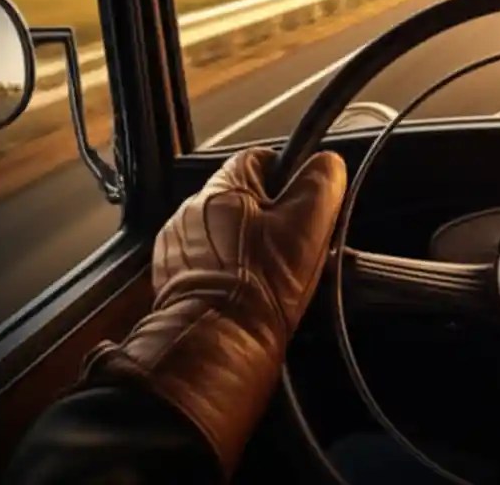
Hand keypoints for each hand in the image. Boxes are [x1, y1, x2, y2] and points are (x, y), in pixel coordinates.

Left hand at [82, 147, 346, 475]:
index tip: (303, 204)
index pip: (262, 158)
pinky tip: (244, 287)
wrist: (218, 341)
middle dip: (268, 214)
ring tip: (269, 271)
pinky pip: (207, 259)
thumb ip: (322, 182)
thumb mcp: (308, 225)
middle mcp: (192, 208)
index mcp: (224, 188)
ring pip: (225, 229)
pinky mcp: (171, 276)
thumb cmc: (262, 284)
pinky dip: (225, 268)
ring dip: (245, 243)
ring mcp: (177, 243)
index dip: (289, 177)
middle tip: (293, 244)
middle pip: (243, 196)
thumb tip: (328, 162)